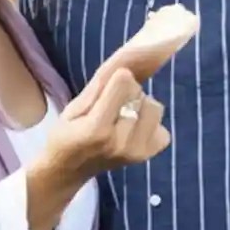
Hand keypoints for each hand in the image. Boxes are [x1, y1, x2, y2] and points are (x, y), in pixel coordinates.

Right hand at [32, 68, 169, 188]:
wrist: (66, 170)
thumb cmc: (66, 133)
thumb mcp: (74, 105)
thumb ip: (101, 83)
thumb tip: (127, 59)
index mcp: (96, 128)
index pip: (125, 81)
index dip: (116, 78)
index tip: (105, 87)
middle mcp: (120, 142)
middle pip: (140, 92)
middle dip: (126, 92)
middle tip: (109, 107)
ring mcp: (137, 152)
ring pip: (155, 107)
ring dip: (140, 107)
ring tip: (122, 117)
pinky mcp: (147, 156)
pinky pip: (163, 129)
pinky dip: (150, 126)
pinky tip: (133, 130)